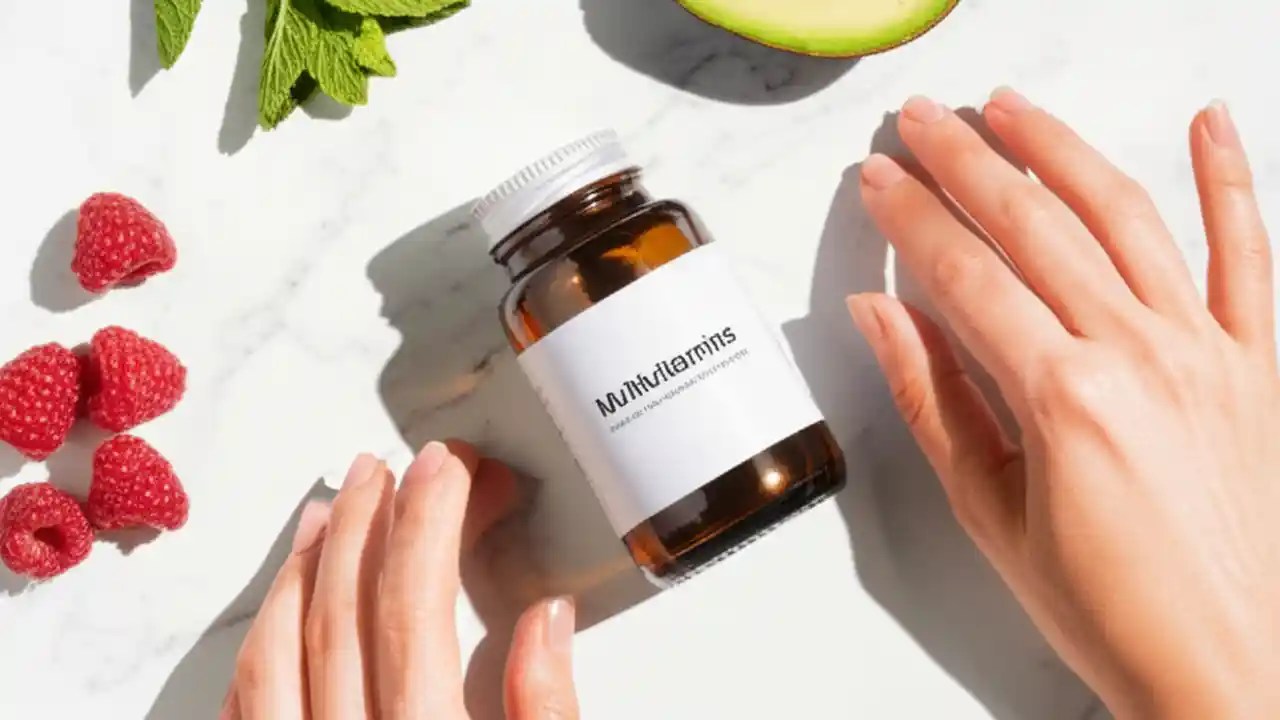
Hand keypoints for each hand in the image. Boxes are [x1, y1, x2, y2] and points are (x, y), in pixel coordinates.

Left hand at [221, 441, 579, 718]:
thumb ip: (549, 712)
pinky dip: (259, 642)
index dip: (430, 522)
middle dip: (365, 521)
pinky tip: (278, 607)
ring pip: (275, 651)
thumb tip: (546, 622)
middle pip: (340, 612)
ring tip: (326, 513)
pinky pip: (241, 705)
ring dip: (301, 567)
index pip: (415, 604)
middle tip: (386, 468)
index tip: (449, 469)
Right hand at [849, 89, 1277, 717]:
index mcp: (1064, 396)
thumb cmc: (1110, 607)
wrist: (1225, 666)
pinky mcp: (1255, 361)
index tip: (879, 179)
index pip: (965, 274)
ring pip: (1125, 213)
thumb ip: (936, 399)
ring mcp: (1207, 349)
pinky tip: (1211, 124)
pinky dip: (1232, 179)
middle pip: (1034, 225)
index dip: (912, 217)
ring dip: (1061, 149)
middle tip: (921, 122)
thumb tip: (884, 318)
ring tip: (1012, 108)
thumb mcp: (991, 511)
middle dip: (966, 161)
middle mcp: (1140, 354)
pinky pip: (1249, 252)